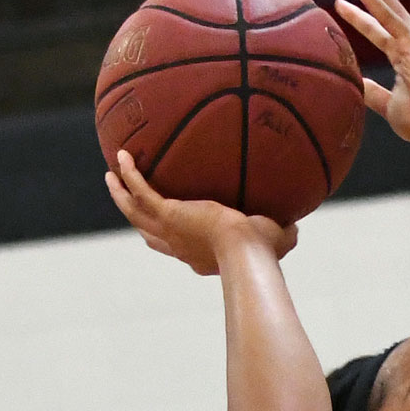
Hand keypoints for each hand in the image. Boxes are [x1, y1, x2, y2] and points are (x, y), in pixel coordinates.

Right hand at [105, 152, 296, 274]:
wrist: (246, 251)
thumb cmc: (263, 251)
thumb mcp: (275, 240)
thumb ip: (284, 233)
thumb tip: (298, 227)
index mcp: (199, 255)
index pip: (176, 247)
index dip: (169, 238)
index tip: (168, 227)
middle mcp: (178, 246)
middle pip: (147, 232)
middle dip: (135, 216)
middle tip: (126, 200)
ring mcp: (169, 230)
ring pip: (134, 211)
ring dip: (120, 194)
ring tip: (111, 176)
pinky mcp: (167, 213)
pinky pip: (140, 190)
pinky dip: (130, 174)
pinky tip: (124, 155)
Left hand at [332, 0, 409, 142]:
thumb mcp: (390, 106)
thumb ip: (373, 94)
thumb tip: (355, 84)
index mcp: (404, 56)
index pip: (377, 29)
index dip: (359, 16)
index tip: (339, 3)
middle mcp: (408, 41)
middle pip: (382, 3)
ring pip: (384, 0)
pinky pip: (388, 16)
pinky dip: (371, 0)